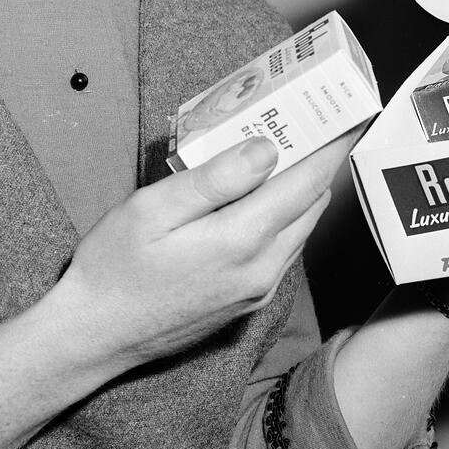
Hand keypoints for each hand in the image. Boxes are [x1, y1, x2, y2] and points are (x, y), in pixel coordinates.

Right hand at [47, 130, 357, 371]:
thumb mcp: (152, 210)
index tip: (353, 112)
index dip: (334, 144)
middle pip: (312, 204)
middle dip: (321, 160)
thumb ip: (214, 179)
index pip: (307, 182)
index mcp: (241, 241)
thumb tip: (267, 149)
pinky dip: (287, 216)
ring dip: (304, 188)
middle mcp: (262, 269)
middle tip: (318, 118)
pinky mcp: (248, 302)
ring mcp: (258, 290)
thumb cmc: (114, 266)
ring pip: (301, 228)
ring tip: (292, 148)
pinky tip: (264, 195)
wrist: (95, 336)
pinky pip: (284, 249)